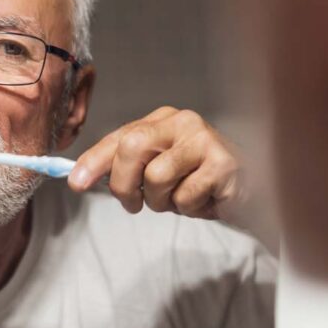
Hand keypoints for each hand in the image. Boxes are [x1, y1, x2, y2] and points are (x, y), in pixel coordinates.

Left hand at [68, 107, 245, 219]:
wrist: (251, 190)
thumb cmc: (199, 181)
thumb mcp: (159, 172)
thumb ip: (127, 169)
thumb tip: (81, 178)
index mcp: (163, 120)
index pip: (120, 135)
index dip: (95, 159)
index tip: (76, 183)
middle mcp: (183, 122)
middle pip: (132, 146)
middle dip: (124, 183)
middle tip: (134, 204)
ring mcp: (205, 140)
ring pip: (157, 177)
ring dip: (162, 202)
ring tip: (181, 199)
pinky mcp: (224, 163)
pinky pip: (186, 196)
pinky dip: (189, 208)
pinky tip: (205, 200)